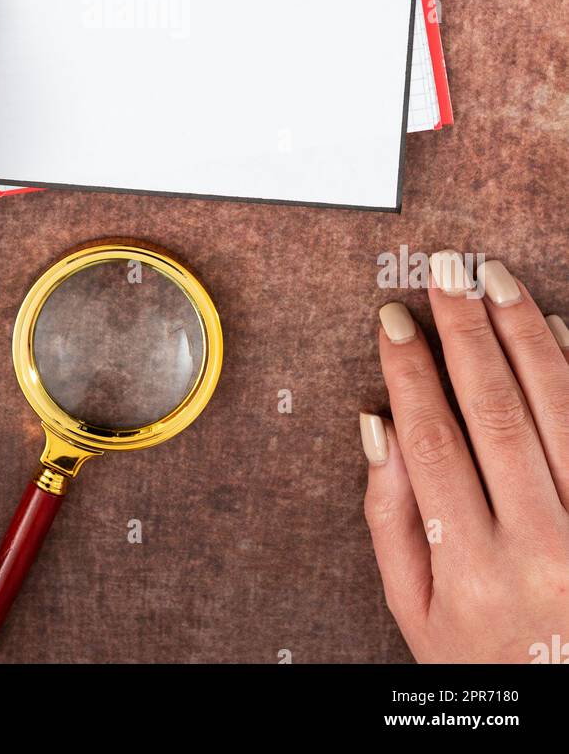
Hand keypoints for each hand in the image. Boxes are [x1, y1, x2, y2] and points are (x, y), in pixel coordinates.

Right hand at [361, 252, 568, 663]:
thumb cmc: (490, 657)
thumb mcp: (416, 612)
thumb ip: (389, 519)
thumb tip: (378, 426)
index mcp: (473, 570)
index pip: (434, 442)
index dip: (410, 371)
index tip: (395, 320)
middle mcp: (541, 549)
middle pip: (497, 411)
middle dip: (466, 328)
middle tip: (446, 271)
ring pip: (558, 409)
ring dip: (523, 333)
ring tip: (496, 279)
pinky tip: (553, 326)